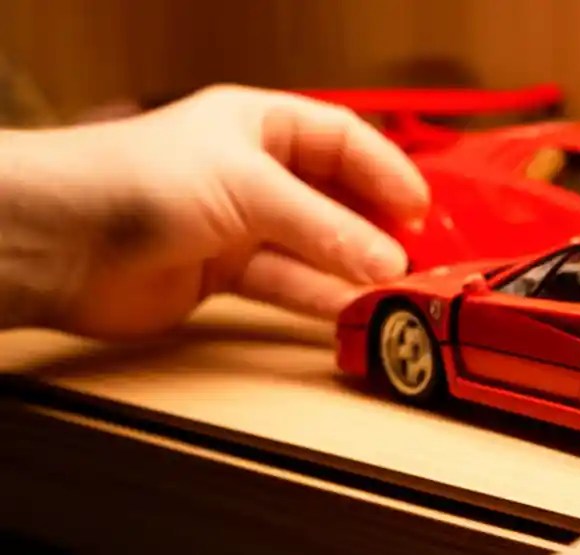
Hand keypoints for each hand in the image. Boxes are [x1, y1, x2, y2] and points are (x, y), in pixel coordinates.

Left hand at [0, 84, 426, 337]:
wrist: (59, 242)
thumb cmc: (133, 181)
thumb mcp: (247, 188)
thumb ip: (322, 225)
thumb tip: (384, 256)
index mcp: (259, 125)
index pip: (344, 141)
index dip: (386, 171)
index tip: (422, 208)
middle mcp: (253, 172)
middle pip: (336, 197)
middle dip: (377, 225)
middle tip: (417, 253)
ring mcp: (240, 224)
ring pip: (315, 246)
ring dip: (353, 267)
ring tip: (391, 287)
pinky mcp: (224, 274)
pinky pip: (288, 283)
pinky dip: (319, 297)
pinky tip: (348, 306)